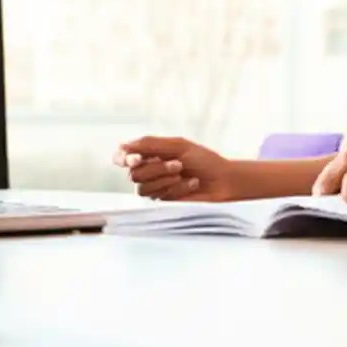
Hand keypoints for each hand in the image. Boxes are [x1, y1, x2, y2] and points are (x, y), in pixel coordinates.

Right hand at [113, 136, 241, 201]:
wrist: (223, 180)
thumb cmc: (204, 161)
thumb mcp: (179, 146)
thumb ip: (151, 145)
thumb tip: (124, 146)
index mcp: (151, 154)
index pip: (123, 157)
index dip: (123, 158)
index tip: (134, 159)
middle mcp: (149, 171)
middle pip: (134, 174)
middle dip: (156, 169)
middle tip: (178, 165)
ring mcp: (156, 188)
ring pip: (143, 188)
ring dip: (166, 179)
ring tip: (185, 174)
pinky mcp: (164, 202)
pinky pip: (159, 197)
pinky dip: (177, 188)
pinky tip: (192, 184)